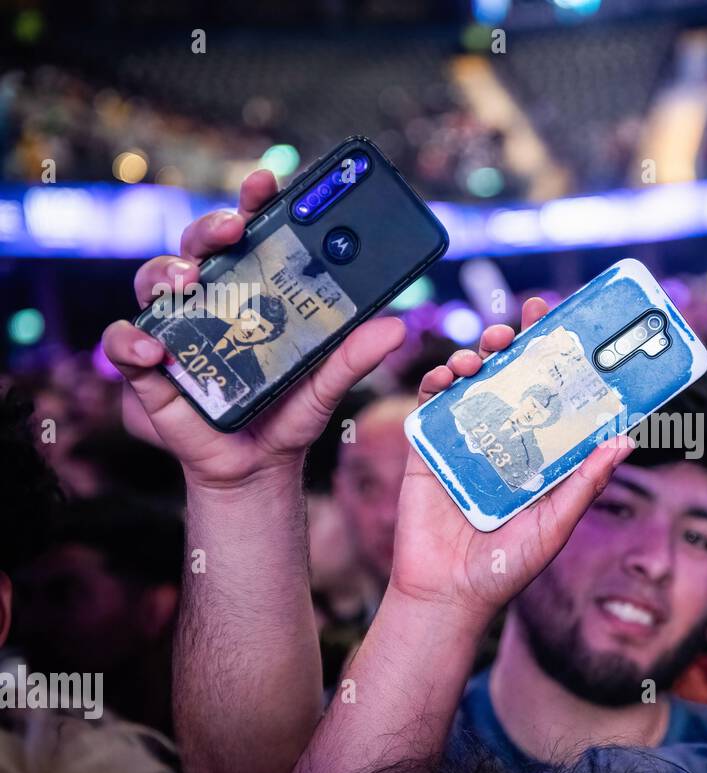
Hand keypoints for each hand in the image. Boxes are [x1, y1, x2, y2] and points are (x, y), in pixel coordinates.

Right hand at [101, 169, 406, 490]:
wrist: (255, 469)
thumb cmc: (288, 415)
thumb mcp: (325, 386)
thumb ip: (353, 357)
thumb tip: (395, 327)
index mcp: (255, 291)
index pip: (253, 234)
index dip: (256, 203)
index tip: (269, 181)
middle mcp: (212, 298)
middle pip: (200, 244)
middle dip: (212, 228)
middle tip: (233, 229)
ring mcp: (174, 327)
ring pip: (156, 278)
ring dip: (169, 272)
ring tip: (189, 283)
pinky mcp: (147, 366)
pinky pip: (123, 342)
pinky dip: (132, 341)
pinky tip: (154, 350)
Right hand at [388, 296, 633, 621]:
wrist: (448, 594)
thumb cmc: (507, 567)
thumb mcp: (557, 524)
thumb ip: (586, 483)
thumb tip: (625, 440)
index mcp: (539, 452)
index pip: (551, 394)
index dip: (555, 357)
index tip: (561, 323)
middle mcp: (504, 439)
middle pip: (510, 377)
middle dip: (513, 343)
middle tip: (519, 328)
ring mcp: (465, 440)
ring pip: (471, 381)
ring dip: (476, 356)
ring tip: (484, 352)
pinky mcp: (428, 448)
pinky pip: (431, 404)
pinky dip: (437, 380)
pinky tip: (448, 375)